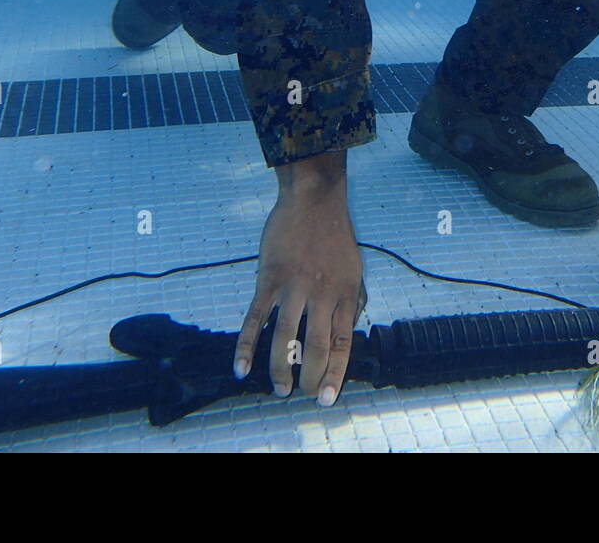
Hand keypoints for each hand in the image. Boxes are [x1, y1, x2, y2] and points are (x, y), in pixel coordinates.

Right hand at [233, 151, 365, 406]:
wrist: (314, 201)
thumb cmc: (334, 236)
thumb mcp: (355, 270)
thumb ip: (352, 301)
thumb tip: (348, 332)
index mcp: (346, 295)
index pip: (342, 344)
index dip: (334, 373)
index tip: (327, 396)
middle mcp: (323, 295)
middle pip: (315, 347)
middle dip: (309, 378)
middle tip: (301, 395)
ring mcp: (294, 287)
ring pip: (285, 338)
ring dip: (280, 369)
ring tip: (280, 389)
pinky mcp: (269, 279)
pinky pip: (256, 318)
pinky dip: (247, 345)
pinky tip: (242, 367)